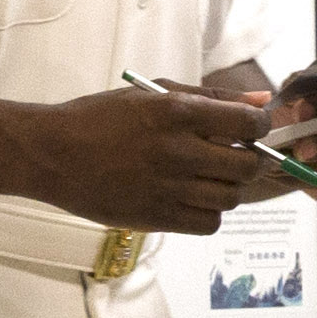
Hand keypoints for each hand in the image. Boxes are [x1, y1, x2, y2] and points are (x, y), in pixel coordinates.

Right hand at [25, 81, 285, 234]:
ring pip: (232, 198)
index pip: (249, 124)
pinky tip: (191, 198)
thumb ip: (212, 96)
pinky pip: (209, 224)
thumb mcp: (153, 93)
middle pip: (247, 166)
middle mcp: (177, 151)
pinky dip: (209, 213)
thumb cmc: (101, 118)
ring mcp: (168, 189)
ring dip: (227, 187)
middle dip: (248, 160)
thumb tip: (262, 100)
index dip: (260, 127)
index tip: (251, 128)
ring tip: (205, 177)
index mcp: (177, 112)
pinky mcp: (158, 218)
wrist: (54, 154)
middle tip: (231, 155)